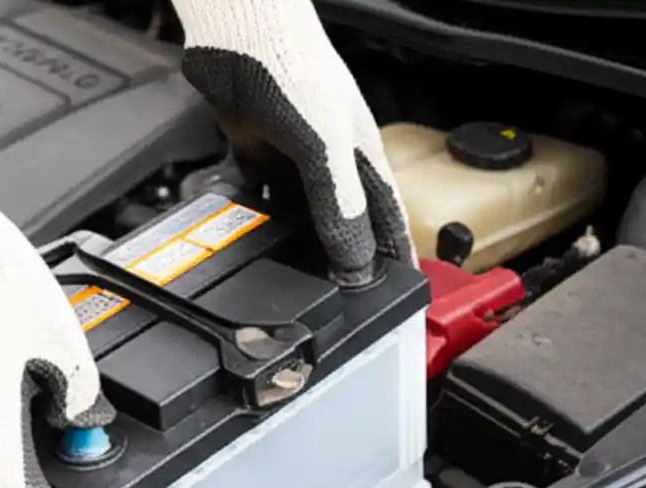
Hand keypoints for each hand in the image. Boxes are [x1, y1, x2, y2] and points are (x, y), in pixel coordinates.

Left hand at [174, 0, 413, 285]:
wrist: (242, 34)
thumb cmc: (293, 71)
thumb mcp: (324, 150)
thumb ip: (340, 208)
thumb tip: (355, 266)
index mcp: (361, 156)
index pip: (387, 218)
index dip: (395, 255)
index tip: (402, 290)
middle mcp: (329, 157)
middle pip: (342, 219)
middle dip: (343, 256)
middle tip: (341, 296)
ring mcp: (290, 151)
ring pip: (298, 209)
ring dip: (296, 241)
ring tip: (294, 280)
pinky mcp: (254, 145)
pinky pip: (257, 191)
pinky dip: (255, 214)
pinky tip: (249, 237)